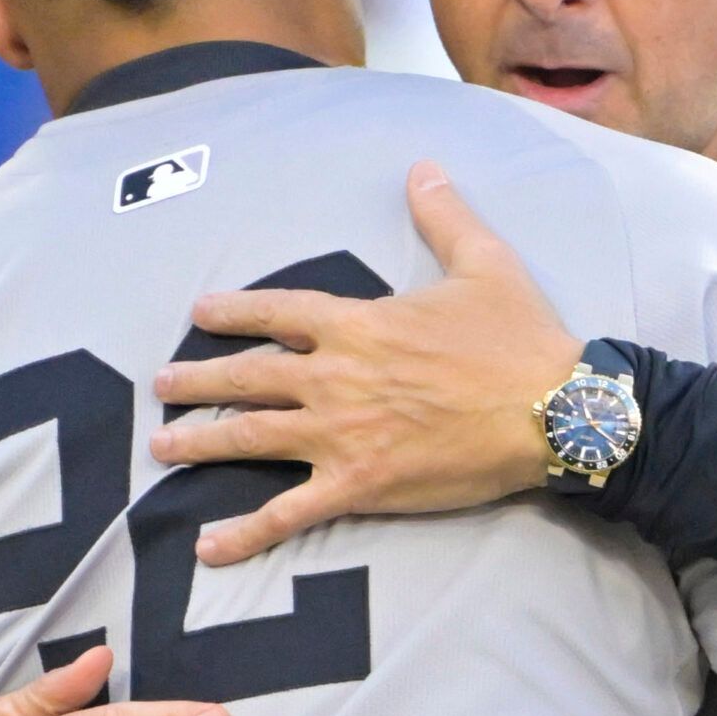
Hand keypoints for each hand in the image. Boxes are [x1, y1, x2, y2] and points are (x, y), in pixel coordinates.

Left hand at [149, 162, 582, 563]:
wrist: (555, 411)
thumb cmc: (522, 340)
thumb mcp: (486, 262)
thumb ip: (444, 215)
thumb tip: (424, 168)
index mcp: (359, 324)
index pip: (278, 313)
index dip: (234, 313)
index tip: (201, 314)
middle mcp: (336, 378)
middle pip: (247, 378)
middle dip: (198, 382)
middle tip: (161, 387)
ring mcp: (342, 434)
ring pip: (251, 437)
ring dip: (201, 442)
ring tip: (163, 447)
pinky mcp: (359, 485)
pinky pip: (289, 513)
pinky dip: (246, 532)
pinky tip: (208, 548)